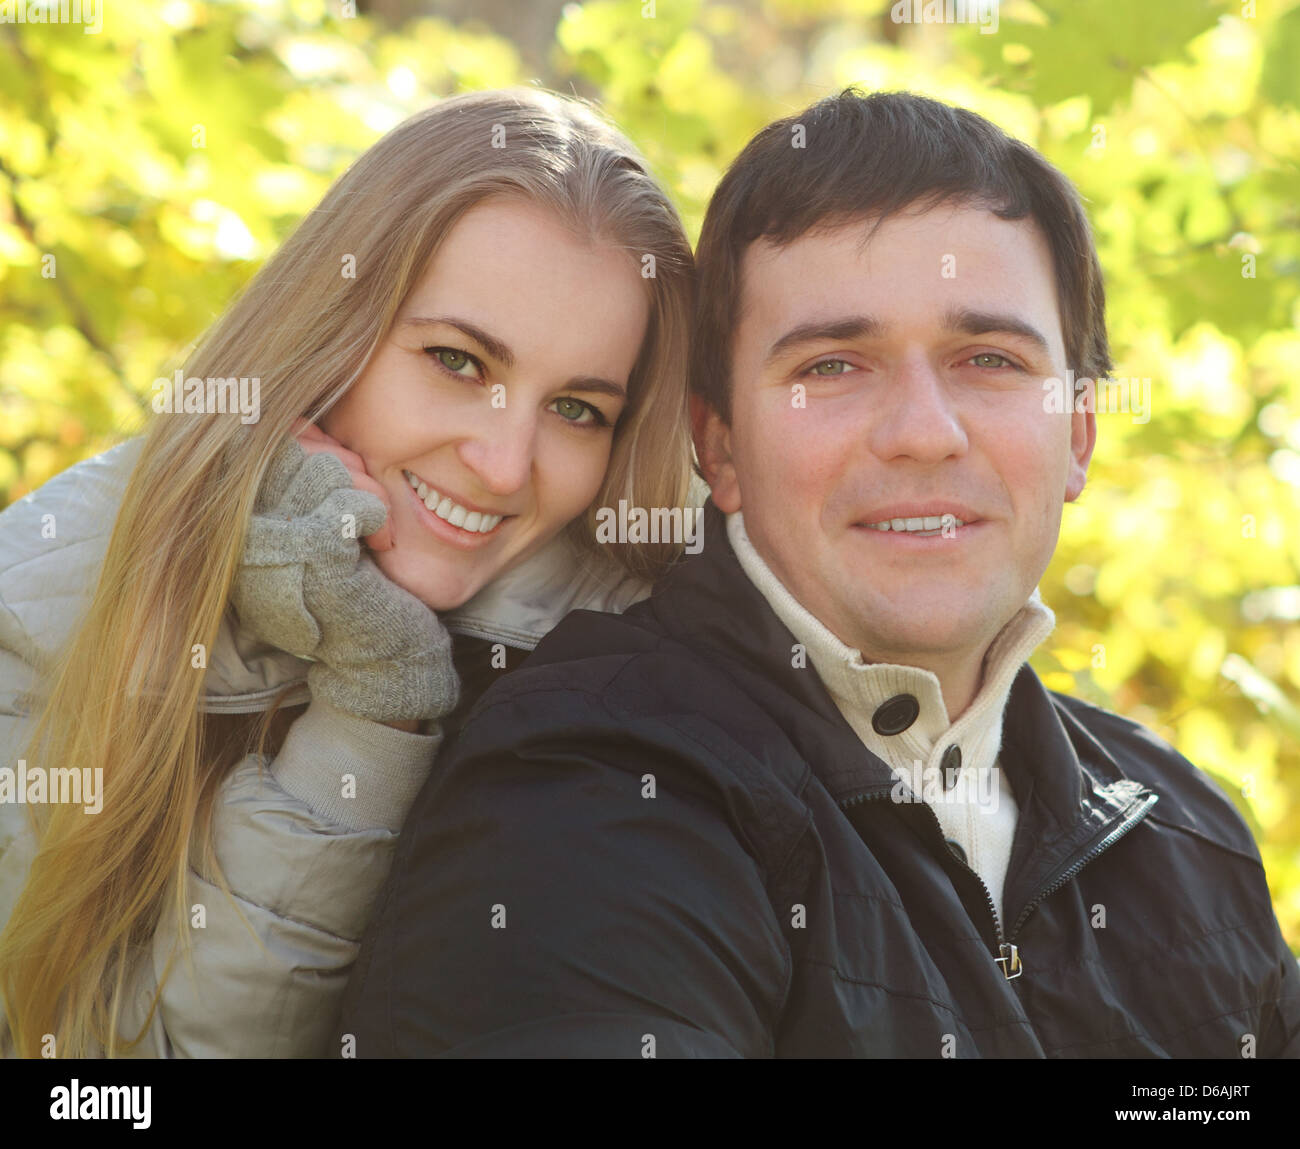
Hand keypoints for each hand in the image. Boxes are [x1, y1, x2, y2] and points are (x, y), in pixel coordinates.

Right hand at [230, 432, 458, 724]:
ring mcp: (270, 549)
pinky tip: (381, 544)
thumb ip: (293, 468)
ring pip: (325, 468)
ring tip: (373, 531)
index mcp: (231, 519)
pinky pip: (352, 501)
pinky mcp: (313, 563)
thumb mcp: (316, 516)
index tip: (345, 481)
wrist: (386, 655)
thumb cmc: (358, 582)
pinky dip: (378, 514)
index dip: (311, 442)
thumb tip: (294, 415)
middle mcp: (236, 534)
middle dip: (344, 464)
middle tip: (367, 507)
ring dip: (366, 490)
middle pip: (292, 444)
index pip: (261, 435)